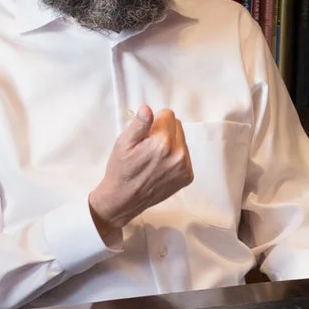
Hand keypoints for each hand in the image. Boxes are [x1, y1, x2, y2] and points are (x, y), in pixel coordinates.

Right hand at [88, 106, 192, 245]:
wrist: (124, 199)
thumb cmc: (122, 170)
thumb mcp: (123, 143)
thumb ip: (139, 124)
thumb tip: (147, 109)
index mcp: (162, 143)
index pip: (168, 114)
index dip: (153, 121)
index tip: (144, 134)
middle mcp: (178, 155)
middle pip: (176, 126)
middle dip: (163, 131)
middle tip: (147, 146)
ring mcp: (184, 167)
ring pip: (181, 140)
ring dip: (170, 144)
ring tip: (153, 157)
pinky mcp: (187, 176)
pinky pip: (184, 156)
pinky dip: (174, 157)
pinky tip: (160, 166)